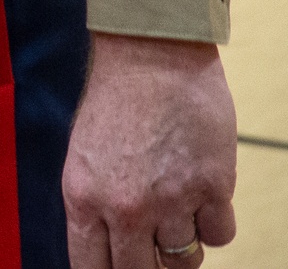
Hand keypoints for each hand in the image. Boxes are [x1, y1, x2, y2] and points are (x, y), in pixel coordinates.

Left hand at [64, 33, 236, 266]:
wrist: (150, 54)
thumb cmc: (114, 98)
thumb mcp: (85, 155)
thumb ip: (96, 204)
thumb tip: (112, 246)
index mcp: (83, 197)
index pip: (92, 267)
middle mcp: (124, 206)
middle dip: (150, 267)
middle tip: (155, 253)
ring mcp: (170, 200)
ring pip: (185, 260)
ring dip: (183, 244)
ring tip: (178, 212)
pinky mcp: (211, 188)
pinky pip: (219, 235)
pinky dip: (214, 224)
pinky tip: (203, 196)